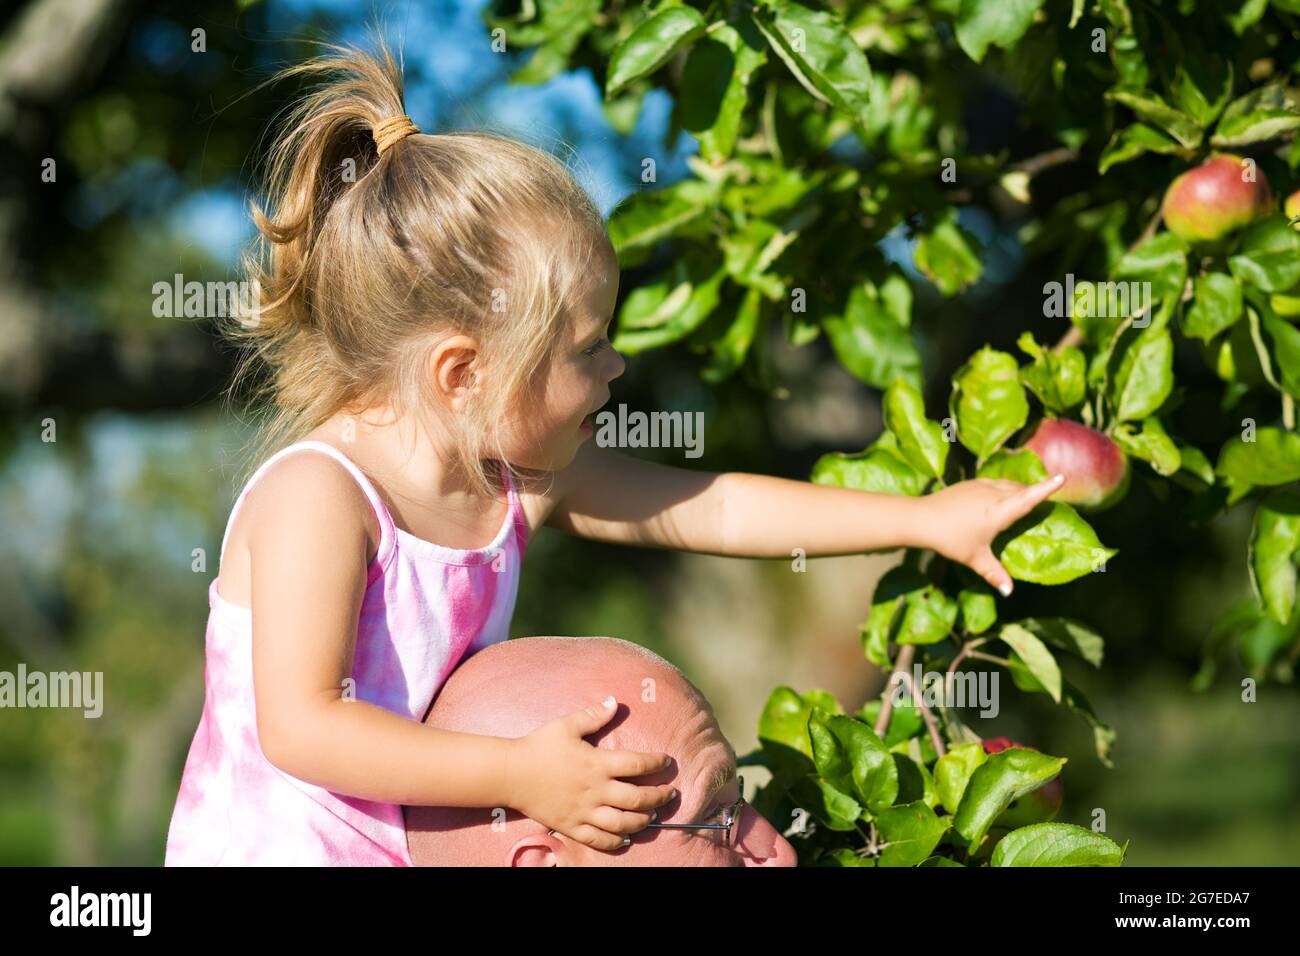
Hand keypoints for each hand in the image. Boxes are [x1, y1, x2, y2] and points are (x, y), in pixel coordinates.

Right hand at [507, 696, 676, 850]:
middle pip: (638, 799)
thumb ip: (593, 715)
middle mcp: (595, 790)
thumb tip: (615, 701)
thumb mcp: (566, 725)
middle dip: (659, 797)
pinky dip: (616, 842)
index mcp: (597, 763)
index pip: (637, 765)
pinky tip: (627, 838)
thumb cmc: (539, 745)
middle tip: (671, 794)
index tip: (667, 761)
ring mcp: (584, 811)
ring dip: (643, 820)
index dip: (657, 763)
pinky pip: (599, 840)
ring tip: (654, 816)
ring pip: (623, 823)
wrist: (510, 773)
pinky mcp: (572, 826)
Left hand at [916, 473, 1065, 596]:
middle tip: (1044, 498)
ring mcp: (980, 486)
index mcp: (1000, 510)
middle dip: (1033, 491)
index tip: (1061, 476)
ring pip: (1007, 483)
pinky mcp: (969, 483)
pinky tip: (998, 496)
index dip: (1046, 487)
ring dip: (1018, 488)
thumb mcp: (975, 559)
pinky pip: (993, 482)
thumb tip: (1009, 592)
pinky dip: (1002, 487)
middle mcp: (993, 493)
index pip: (1028, 497)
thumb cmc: (951, 539)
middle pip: (1020, 488)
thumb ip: (994, 574)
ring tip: (1024, 497)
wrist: (921, 518)